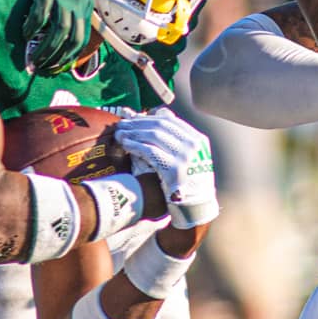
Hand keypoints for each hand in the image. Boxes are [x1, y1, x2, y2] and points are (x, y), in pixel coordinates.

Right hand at [18, 0, 96, 74]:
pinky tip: (25, 35)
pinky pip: (40, 15)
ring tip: (35, 59)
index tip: (57, 66)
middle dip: (57, 57)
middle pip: (71, 38)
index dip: (70, 55)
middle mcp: (77, 2)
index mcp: (84, 5)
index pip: (82, 37)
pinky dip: (33, 27)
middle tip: (43, 67)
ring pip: (59, 31)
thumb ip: (69, 14)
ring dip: (47, 48)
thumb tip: (58, 40)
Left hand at [114, 111, 217, 228]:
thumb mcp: (187, 156)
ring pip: (154, 136)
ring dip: (134, 133)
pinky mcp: (174, 169)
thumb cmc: (187, 181)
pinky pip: (150, 151)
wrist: (195, 206)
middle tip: (122, 125)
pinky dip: (136, 145)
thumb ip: (174, 136)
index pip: (169, 120)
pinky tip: (125, 144)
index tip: (133, 119)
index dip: (148, 118)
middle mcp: (193, 145)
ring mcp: (185, 157)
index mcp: (197, 139)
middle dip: (138, 124)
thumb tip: (158, 112)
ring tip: (120, 134)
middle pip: (160, 126)